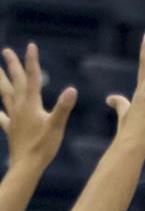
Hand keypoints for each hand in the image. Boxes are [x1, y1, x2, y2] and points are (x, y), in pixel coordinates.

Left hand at [0, 44, 76, 173]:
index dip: (31, 61)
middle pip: (14, 82)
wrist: (26, 164)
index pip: (32, 78)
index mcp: (30, 104)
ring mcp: (13, 117)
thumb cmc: (43, 146)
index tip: (31, 45)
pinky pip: (1, 115)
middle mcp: (19, 107)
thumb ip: (63, 107)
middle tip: (6, 50)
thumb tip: (72, 89)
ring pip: (4, 94)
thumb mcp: (57, 126)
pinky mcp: (10, 128)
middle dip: (11, 65)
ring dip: (0, 80)